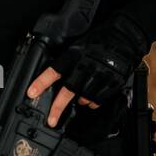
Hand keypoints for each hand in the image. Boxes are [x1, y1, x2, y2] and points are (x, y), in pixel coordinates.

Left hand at [26, 13, 149, 126]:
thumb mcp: (78, 45)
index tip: (31, 93)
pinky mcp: (112, 82)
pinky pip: (99, 99)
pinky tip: (92, 97)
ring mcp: (100, 75)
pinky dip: (93, 102)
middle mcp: (85, 66)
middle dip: (58, 107)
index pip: (53, 71)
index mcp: (74, 55)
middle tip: (51, 120)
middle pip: (68, 91)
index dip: (41, 82)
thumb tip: (55, 79)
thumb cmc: (99, 39)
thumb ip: (68, 62)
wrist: (124, 35)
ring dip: (80, 101)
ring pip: (84, 97)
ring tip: (81, 96)